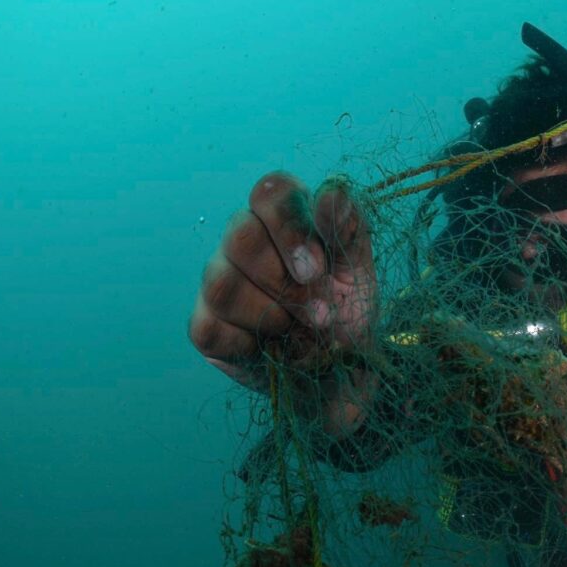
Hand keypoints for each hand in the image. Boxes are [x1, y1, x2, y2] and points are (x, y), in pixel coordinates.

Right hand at [189, 172, 377, 390]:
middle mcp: (246, 240)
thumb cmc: (350, 314)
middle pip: (240, 235)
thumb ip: (348, 230)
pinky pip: (210, 327)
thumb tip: (330, 193)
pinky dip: (249, 345)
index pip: (271, 192)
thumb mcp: (360, 272)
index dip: (290, 228)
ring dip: (271, 315)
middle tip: (320, 314)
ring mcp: (219, 280)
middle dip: (286, 283)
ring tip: (299, 332)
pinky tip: (271, 348)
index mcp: (286, 218)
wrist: (343, 375)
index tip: (319, 269)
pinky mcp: (206, 324)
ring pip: (220, 283)